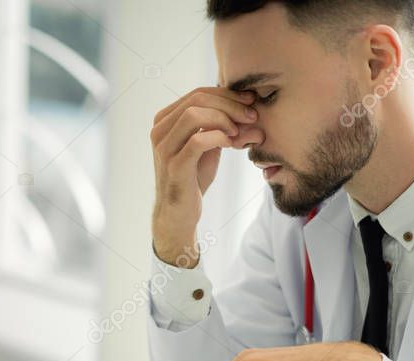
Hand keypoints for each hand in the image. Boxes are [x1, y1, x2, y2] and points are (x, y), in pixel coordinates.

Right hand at [150, 87, 261, 267]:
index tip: (250, 102)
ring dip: (224, 118)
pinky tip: (231, 143)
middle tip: (251, 116)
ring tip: (239, 132)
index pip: (198, 94)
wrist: (179, 214)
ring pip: (194, 114)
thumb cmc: (193, 179)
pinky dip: (219, 137)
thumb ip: (226, 129)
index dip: (227, 94)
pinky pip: (198, 139)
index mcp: (165, 120)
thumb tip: (255, 114)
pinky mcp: (174, 165)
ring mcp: (163, 147)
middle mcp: (159, 130)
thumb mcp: (210, 148)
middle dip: (230, 104)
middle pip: (197, 99)